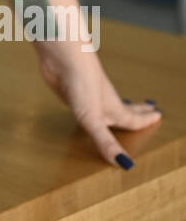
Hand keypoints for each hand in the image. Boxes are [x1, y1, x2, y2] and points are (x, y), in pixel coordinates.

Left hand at [34, 44, 161, 166]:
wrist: (62, 57)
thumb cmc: (81, 84)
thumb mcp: (93, 118)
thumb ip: (105, 142)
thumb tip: (124, 164)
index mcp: (113, 109)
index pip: (133, 118)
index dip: (145, 120)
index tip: (158, 115)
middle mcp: (104, 100)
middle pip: (125, 107)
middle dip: (138, 110)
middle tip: (150, 107)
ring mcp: (88, 94)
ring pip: (107, 103)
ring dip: (116, 107)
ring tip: (124, 105)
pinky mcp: (72, 89)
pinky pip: (87, 100)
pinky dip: (93, 103)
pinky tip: (86, 101)